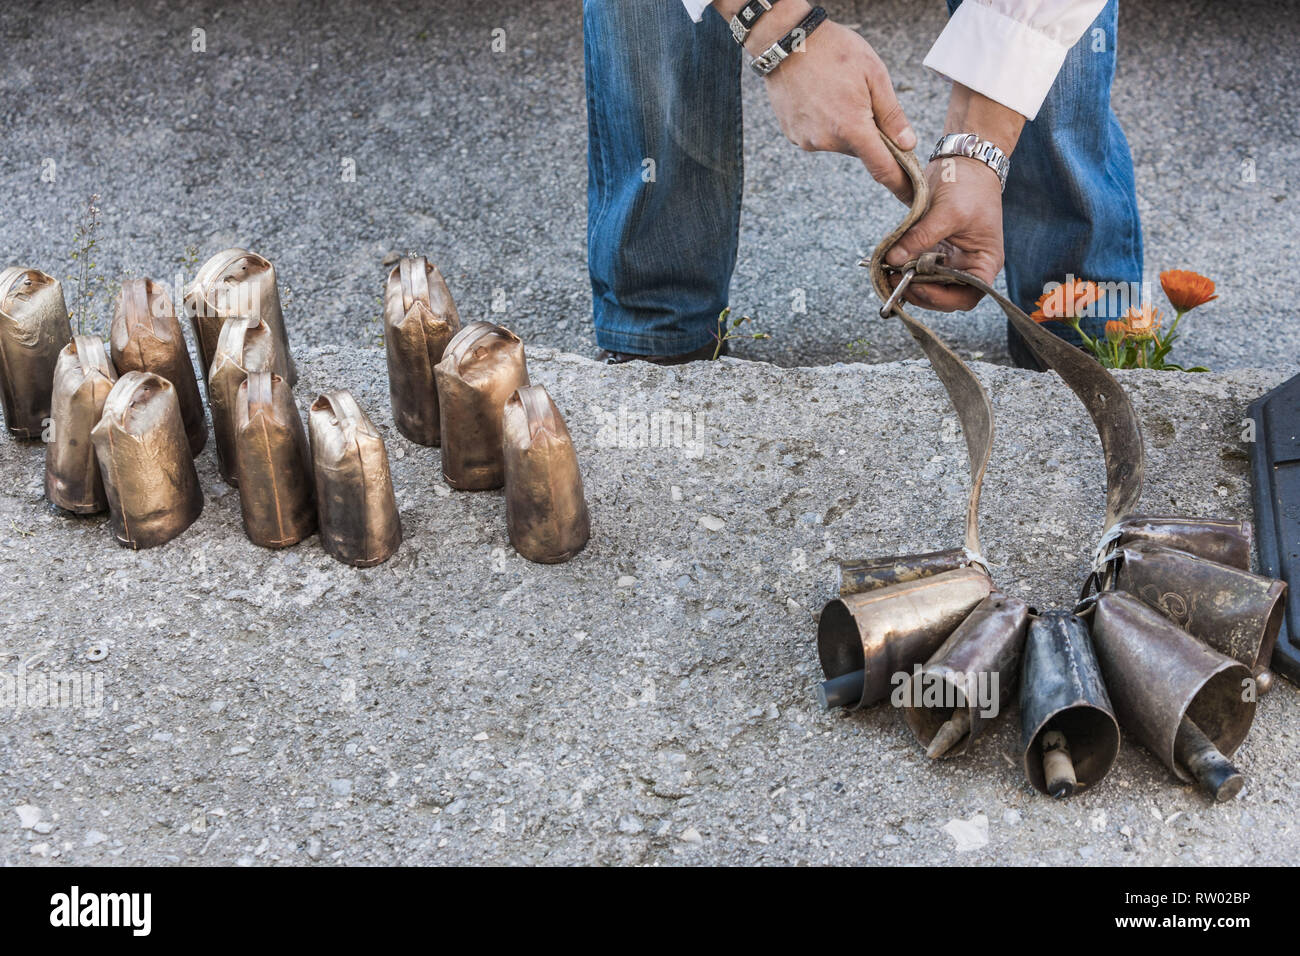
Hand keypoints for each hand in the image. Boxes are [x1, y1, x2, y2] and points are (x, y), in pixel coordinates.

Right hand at [715, 1, 915, 199]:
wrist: (787, 42)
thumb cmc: (834, 51)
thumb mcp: (874, 75)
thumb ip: (892, 114)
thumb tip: (907, 144)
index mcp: (852, 127)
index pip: (882, 168)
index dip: (900, 184)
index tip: (911, 197)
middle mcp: (827, 141)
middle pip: (860, 150)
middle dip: (868, 134)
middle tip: (863, 100)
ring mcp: (808, 140)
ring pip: (839, 143)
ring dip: (846, 127)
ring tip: (837, 94)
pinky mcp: (794, 135)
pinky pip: (819, 137)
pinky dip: (826, 124)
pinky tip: (820, 99)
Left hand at [884, 157, 1004, 311]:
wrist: (965, 159)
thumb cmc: (970, 184)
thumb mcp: (946, 212)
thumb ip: (920, 238)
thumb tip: (893, 259)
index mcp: (984, 262)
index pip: (967, 296)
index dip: (942, 298)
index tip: (918, 286)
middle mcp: (969, 266)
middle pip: (944, 295)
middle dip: (919, 291)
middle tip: (894, 281)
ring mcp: (951, 259)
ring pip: (928, 284)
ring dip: (908, 282)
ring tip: (888, 273)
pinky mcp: (934, 249)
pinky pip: (918, 266)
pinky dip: (904, 268)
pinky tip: (889, 262)